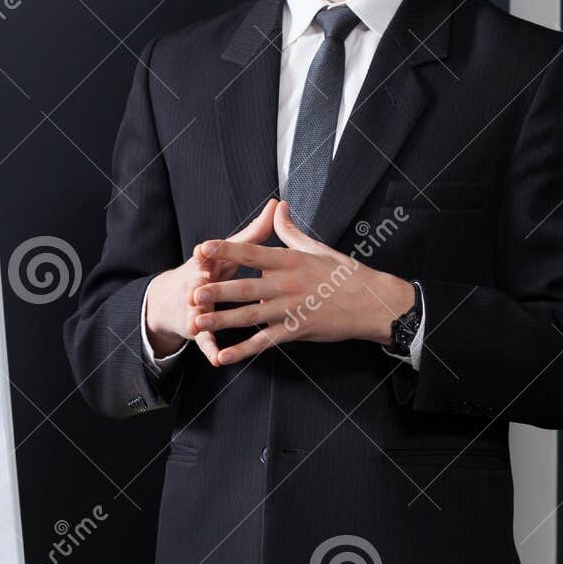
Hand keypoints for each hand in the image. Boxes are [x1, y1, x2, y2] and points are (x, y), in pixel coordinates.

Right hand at [144, 198, 278, 367]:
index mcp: (207, 264)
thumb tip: (276, 205)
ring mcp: (196, 309)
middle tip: (201, 285)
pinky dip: (211, 350)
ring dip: (202, 318)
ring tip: (200, 323)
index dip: (205, 252)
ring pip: (199, 313)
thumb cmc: (210, 270)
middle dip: (199, 284)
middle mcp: (198, 285)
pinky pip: (206, 343)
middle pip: (199, 284)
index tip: (203, 249)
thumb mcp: (228, 252)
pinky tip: (218, 359)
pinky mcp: (198, 331)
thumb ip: (253, 233)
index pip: (205, 255)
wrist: (173, 300)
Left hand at [190, 199, 413, 364]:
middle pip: (245, 288)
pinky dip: (243, 350)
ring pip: (250, 317)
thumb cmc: (345, 274)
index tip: (202, 249)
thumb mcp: (317, 248)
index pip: (252, 253)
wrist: (371, 303)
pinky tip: (222, 356)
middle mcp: (287, 285)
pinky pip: (264, 342)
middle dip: (216, 291)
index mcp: (290, 261)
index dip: (226, 251)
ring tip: (197, 323)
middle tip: (191, 293)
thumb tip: (277, 207)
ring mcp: (290, 310)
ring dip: (222, 321)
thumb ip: (289, 231)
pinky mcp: (295, 331)